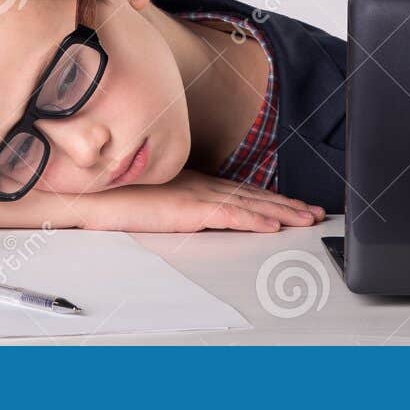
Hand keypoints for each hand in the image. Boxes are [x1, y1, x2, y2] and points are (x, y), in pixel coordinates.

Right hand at [71, 170, 326, 232]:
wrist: (95, 194)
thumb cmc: (117, 198)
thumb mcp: (154, 201)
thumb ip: (175, 205)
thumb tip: (187, 214)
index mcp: (194, 184)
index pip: (241, 192)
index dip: (270, 198)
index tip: (292, 205)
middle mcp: (202, 186)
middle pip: (254, 195)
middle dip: (287, 204)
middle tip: (314, 212)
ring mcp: (198, 195)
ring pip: (251, 204)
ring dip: (283, 212)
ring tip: (307, 218)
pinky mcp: (190, 209)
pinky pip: (231, 216)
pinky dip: (255, 219)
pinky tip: (274, 225)